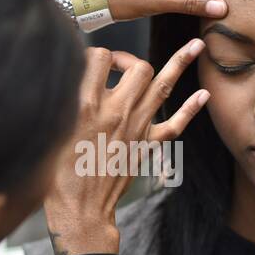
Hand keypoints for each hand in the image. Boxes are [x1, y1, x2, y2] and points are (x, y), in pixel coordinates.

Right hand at [44, 41, 209, 254]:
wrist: (80, 209)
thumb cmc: (57, 174)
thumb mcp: (51, 127)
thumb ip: (65, 99)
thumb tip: (70, 76)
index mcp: (86, 104)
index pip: (100, 57)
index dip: (99, 54)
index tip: (95, 63)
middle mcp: (116, 111)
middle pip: (137, 67)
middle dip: (132, 59)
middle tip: (123, 66)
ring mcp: (136, 127)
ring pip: (163, 85)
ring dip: (182, 62)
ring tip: (198, 45)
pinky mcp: (146, 145)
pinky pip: (176, 123)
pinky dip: (191, 108)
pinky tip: (203, 94)